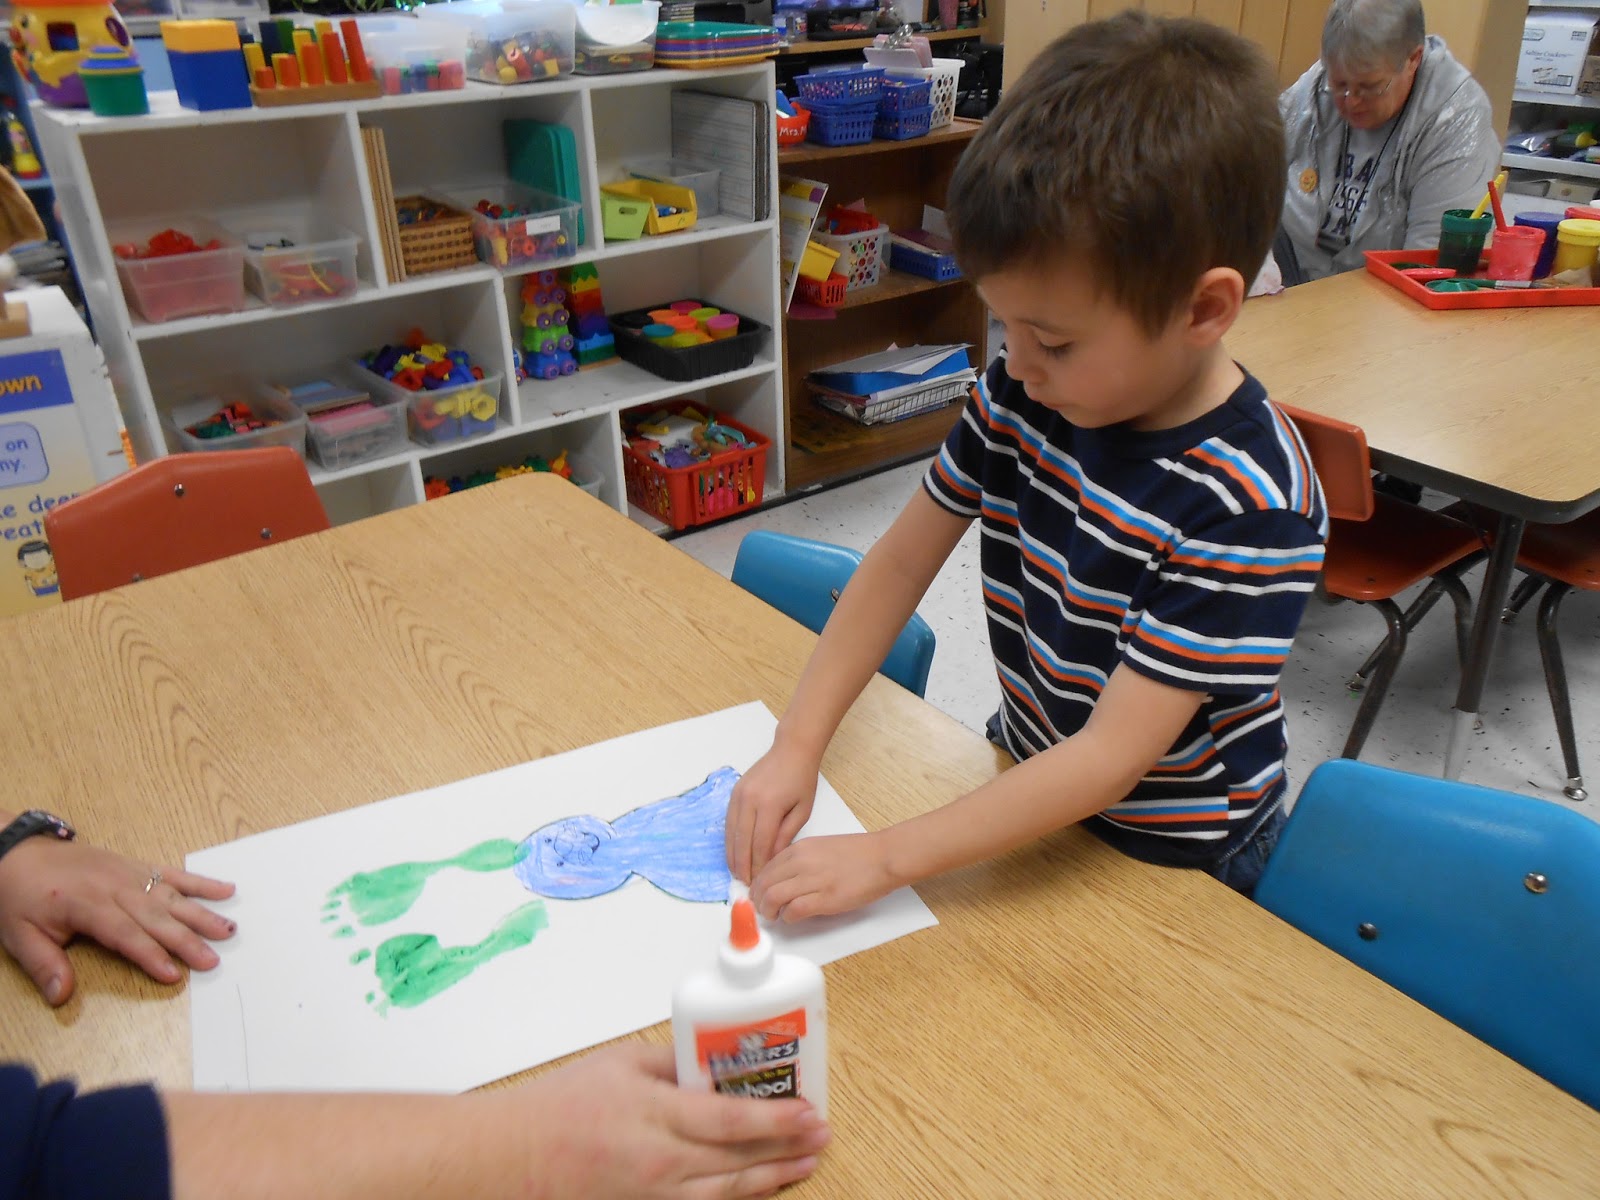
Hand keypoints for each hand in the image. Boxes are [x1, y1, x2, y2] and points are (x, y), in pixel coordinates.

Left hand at [0, 835, 234, 1005]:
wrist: (19, 853)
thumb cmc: (20, 897)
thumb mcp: (20, 935)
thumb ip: (44, 965)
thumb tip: (61, 996)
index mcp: (86, 905)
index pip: (124, 934)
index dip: (149, 955)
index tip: (172, 975)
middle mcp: (114, 887)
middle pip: (157, 917)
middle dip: (186, 940)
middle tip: (212, 960)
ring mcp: (130, 874)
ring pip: (172, 896)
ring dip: (202, 914)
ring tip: (229, 930)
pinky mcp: (137, 866)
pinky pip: (173, 873)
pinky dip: (200, 882)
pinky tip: (226, 890)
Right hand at [514, 1043, 829, 1198]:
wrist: (514, 1158)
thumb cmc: (562, 1106)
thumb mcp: (621, 1063)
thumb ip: (674, 1060)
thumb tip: (720, 1054)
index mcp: (654, 1114)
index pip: (729, 1117)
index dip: (776, 1116)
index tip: (809, 1109)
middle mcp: (660, 1161)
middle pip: (739, 1158)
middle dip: (787, 1146)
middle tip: (822, 1134)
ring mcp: (654, 1195)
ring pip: (729, 1192)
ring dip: (773, 1177)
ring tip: (807, 1163)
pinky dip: (738, 1198)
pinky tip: (762, 1187)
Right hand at [726, 742, 821, 884]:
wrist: (791, 751)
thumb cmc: (802, 780)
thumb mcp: (802, 811)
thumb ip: (786, 835)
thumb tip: (771, 860)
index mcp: (769, 805)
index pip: (760, 844)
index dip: (758, 866)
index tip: (759, 881)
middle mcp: (749, 800)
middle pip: (741, 841)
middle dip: (743, 865)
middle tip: (745, 884)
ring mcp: (738, 795)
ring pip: (731, 833)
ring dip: (732, 855)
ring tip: (736, 873)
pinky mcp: (734, 793)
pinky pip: (728, 822)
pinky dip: (730, 840)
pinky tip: (733, 852)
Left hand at [750, 831, 899, 922]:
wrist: (883, 857)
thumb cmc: (858, 854)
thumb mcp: (820, 847)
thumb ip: (800, 860)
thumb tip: (783, 879)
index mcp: (799, 849)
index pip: (766, 868)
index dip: (758, 885)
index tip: (758, 895)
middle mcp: (801, 862)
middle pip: (764, 884)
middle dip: (758, 900)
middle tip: (761, 909)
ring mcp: (813, 880)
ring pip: (773, 897)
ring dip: (768, 911)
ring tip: (773, 916)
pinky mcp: (825, 898)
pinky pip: (794, 910)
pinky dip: (788, 917)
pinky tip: (792, 918)